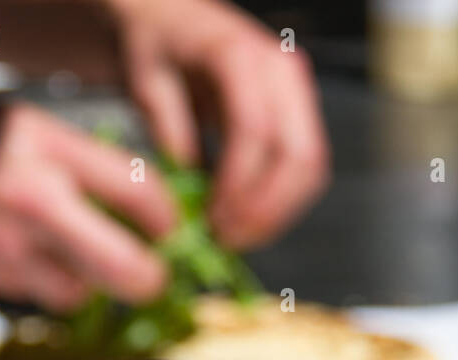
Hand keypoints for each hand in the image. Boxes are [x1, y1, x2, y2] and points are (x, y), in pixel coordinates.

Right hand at [0, 87, 176, 311]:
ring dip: (84, 286)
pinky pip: (33, 297)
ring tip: (72, 265)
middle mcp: (36, 196)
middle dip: (147, 281)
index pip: (141, 194)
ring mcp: (7, 242)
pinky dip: (40, 288)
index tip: (167, 230)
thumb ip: (74, 163)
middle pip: (125, 266)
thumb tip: (128, 203)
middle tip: (149, 279)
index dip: (166, 221)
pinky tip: (24, 261)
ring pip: (79, 293)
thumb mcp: (22, 124)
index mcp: (53, 147)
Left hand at [109, 0, 329, 248]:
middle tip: (229, 239)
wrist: (172, 17)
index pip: (255, 131)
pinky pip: (304, 167)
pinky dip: (281, 201)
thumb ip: (168, 126)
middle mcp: (280, 68)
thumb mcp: (146, 80)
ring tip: (237, 235)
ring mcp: (296, 90)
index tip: (214, 220)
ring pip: (311, 167)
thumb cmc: (158, 43)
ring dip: (277, 212)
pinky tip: (248, 219)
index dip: (238, 185)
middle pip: (299, 155)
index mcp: (239, 54)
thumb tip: (190, 178)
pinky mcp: (298, 113)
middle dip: (266, 209)